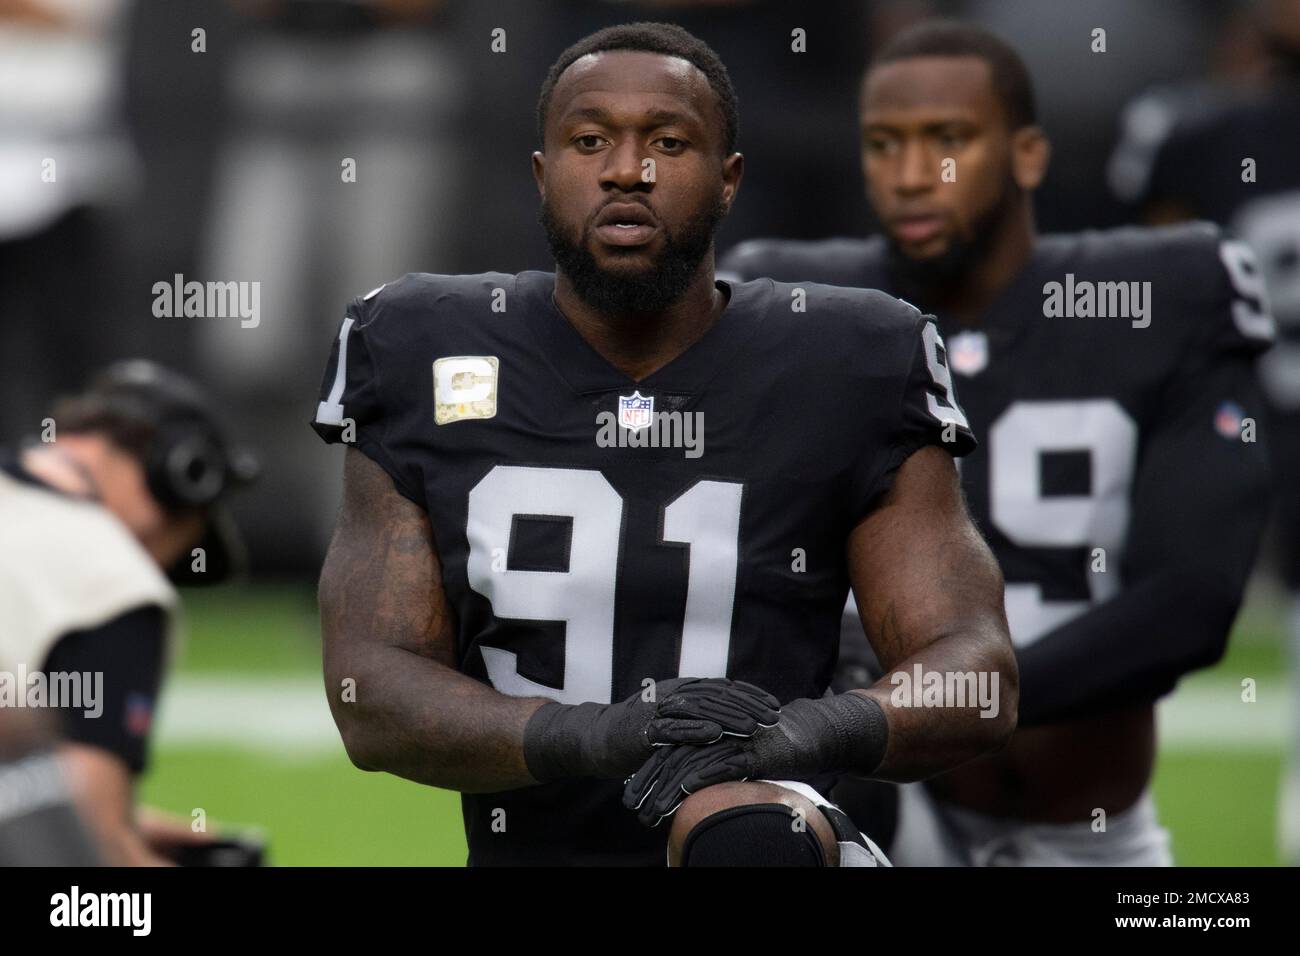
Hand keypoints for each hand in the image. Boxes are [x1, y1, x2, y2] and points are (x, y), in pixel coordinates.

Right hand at [523, 677, 779, 781]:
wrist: (600, 738)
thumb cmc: (644, 733)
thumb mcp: (677, 721)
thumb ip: (702, 717)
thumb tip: (739, 722)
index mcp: (684, 689)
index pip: (724, 687)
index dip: (750, 695)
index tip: (775, 706)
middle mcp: (674, 694)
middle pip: (717, 696)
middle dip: (747, 707)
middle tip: (773, 718)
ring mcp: (658, 709)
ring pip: (698, 709)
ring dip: (727, 717)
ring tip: (752, 728)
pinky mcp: (644, 729)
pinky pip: (672, 727)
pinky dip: (693, 729)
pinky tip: (714, 734)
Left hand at [624, 692, 888, 825]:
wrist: (805, 735)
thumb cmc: (766, 748)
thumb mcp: (731, 760)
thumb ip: (709, 767)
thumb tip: (686, 791)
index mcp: (703, 731)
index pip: (667, 751)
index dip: (646, 773)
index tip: (629, 795)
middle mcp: (712, 731)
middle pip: (671, 755)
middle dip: (648, 782)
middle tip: (630, 805)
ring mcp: (731, 739)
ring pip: (691, 762)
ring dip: (667, 788)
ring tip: (649, 811)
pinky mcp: (750, 749)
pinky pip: (721, 762)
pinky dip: (700, 776)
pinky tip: (683, 791)